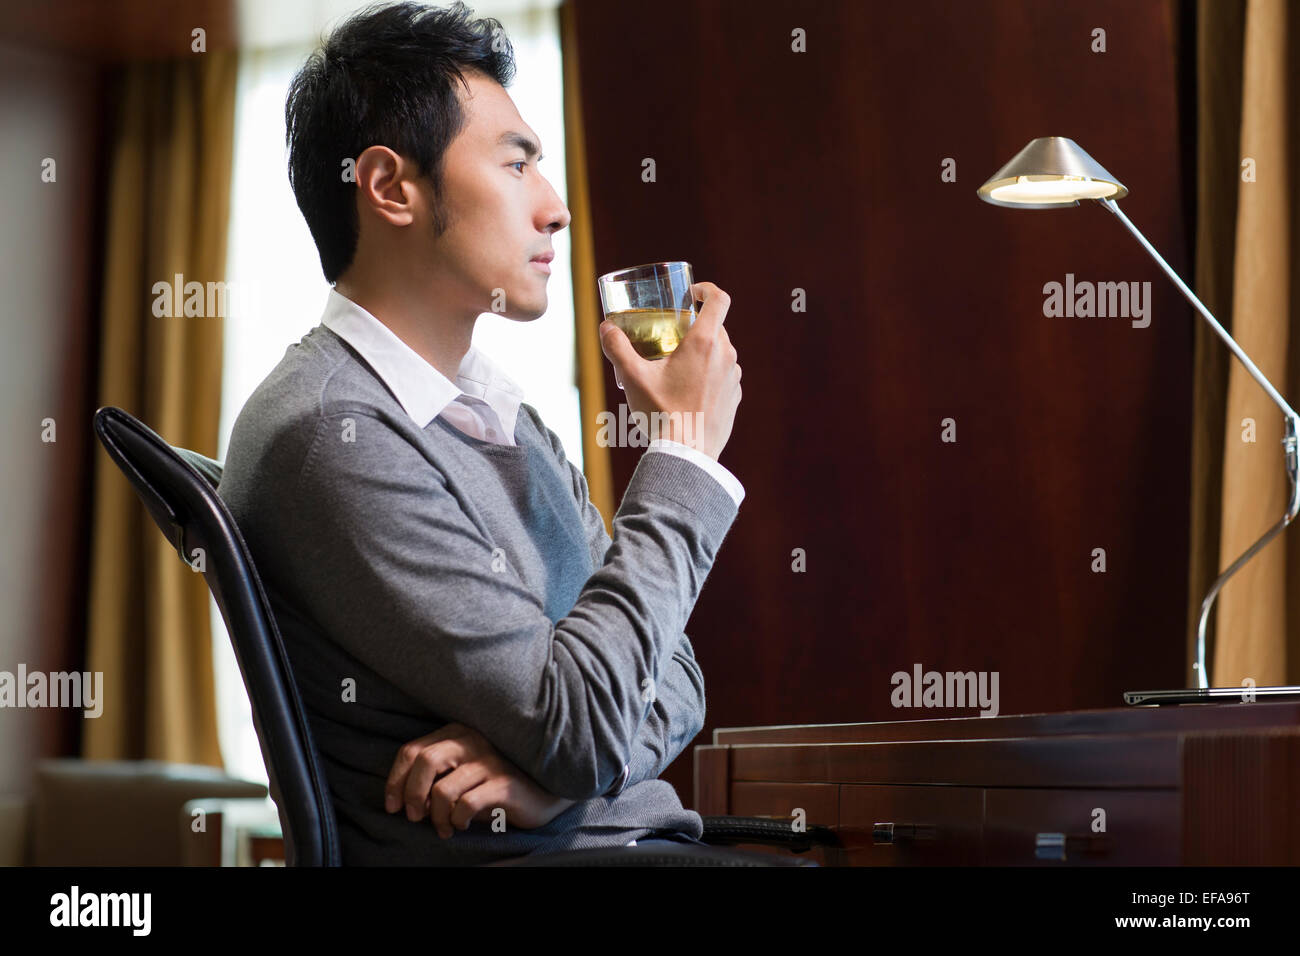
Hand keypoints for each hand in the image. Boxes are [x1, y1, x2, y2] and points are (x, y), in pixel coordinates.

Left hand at [384, 722, 576, 837]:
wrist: (540, 792)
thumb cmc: (492, 784)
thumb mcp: (460, 773)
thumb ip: (434, 775)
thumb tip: (402, 799)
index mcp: (456, 733)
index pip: (411, 751)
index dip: (395, 780)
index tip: (393, 806)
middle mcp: (472, 740)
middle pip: (424, 761)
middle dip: (412, 795)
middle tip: (415, 817)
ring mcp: (489, 761)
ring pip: (443, 789)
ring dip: (436, 816)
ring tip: (444, 827)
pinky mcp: (503, 783)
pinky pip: (466, 804)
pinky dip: (457, 820)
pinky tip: (462, 825)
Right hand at [599, 281, 740, 460]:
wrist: (688, 456)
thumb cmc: (662, 415)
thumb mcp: (633, 378)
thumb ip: (617, 348)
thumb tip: (605, 328)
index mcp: (704, 343)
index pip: (719, 300)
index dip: (707, 290)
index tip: (692, 294)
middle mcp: (726, 356)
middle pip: (716, 327)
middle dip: (695, 326)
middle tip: (671, 336)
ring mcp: (733, 378)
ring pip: (720, 352)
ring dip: (702, 352)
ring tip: (677, 367)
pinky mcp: (734, 398)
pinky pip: (723, 376)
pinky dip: (709, 375)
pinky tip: (688, 391)